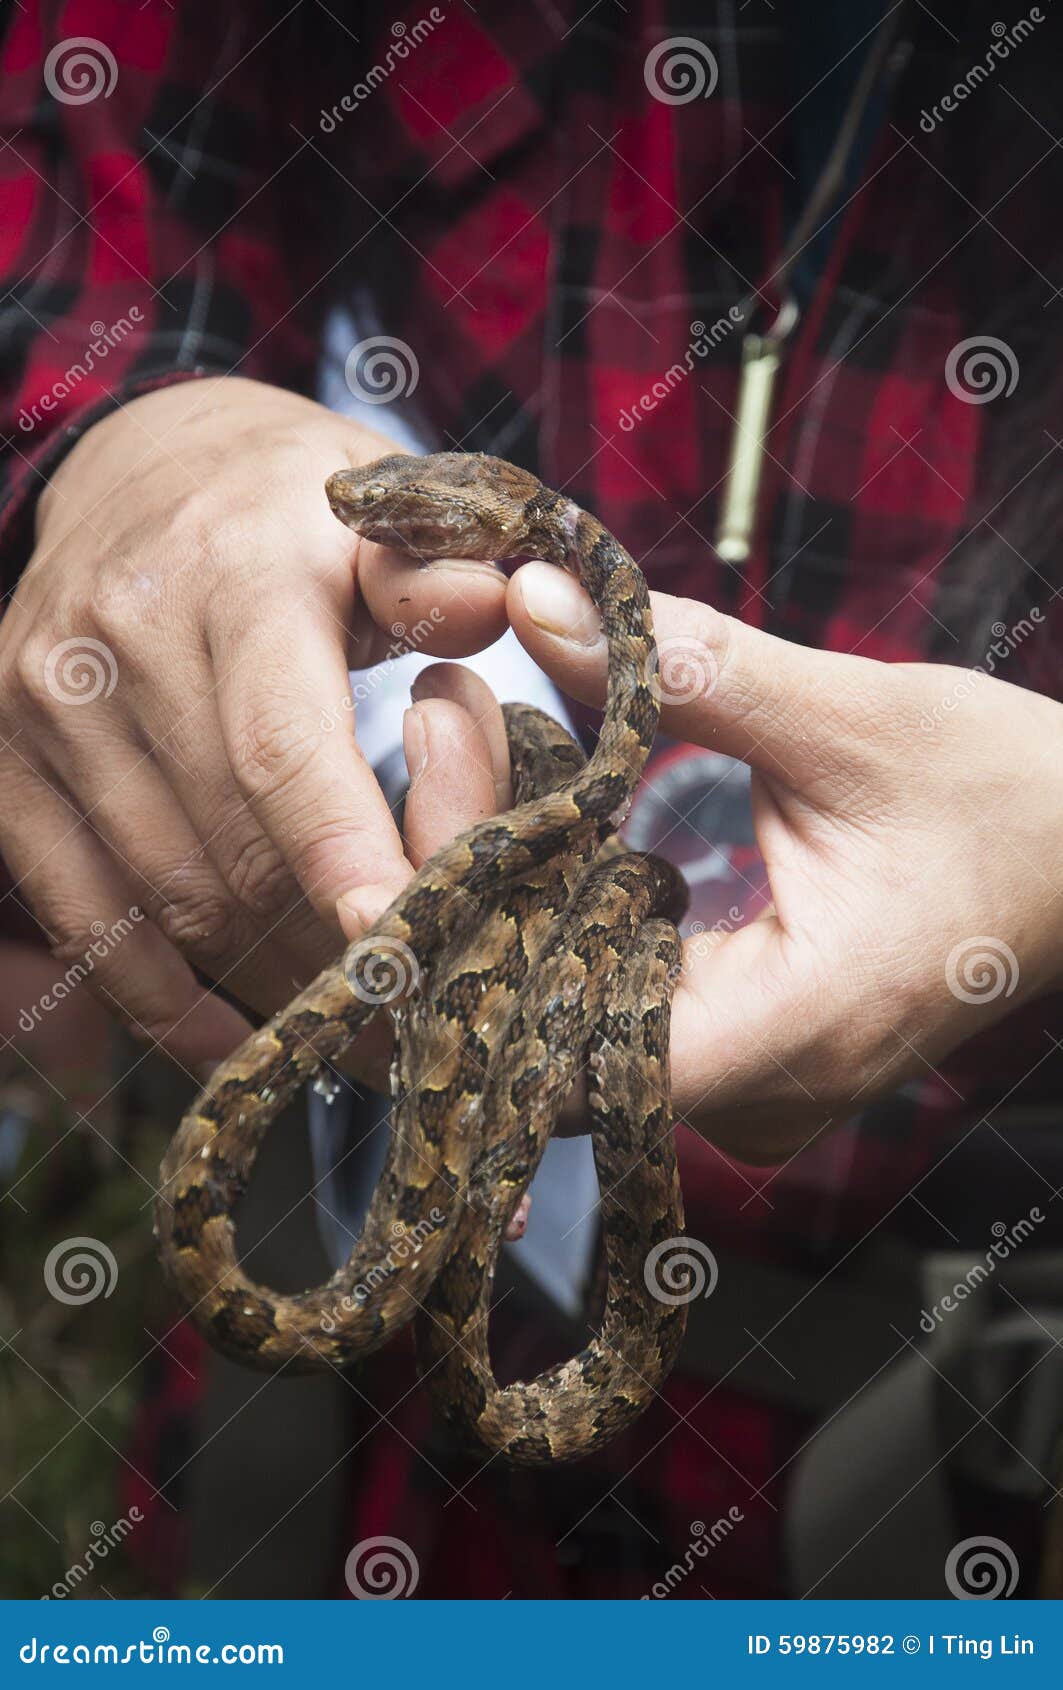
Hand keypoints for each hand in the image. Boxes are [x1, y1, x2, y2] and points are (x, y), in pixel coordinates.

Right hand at [0, 378, 508, 1073]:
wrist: (140, 464)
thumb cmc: (301, 507)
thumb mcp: (392, 508)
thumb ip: (452, 571)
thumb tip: (504, 608)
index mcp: (235, 572)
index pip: (283, 745)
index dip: (343, 856)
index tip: (404, 946)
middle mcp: (120, 639)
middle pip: (234, 851)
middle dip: (335, 950)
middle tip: (420, 1006)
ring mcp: (45, 708)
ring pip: (168, 902)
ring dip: (268, 981)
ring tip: (355, 1014)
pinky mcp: (3, 764)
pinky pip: (84, 923)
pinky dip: (161, 1000)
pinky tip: (235, 1034)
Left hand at [508, 564, 1062, 1163]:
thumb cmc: (1008, 794)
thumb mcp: (850, 718)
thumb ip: (684, 667)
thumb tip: (533, 601)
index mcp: (792, 1032)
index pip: (563, 1054)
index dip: (475, 941)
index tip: (440, 798)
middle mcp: (759, 1092)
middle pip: (545, 1031)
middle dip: (477, 882)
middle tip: (448, 727)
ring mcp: (752, 1085)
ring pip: (570, 1019)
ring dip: (518, 890)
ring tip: (481, 752)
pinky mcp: (746, 1050)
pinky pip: (617, 1002)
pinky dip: (573, 909)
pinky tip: (554, 814)